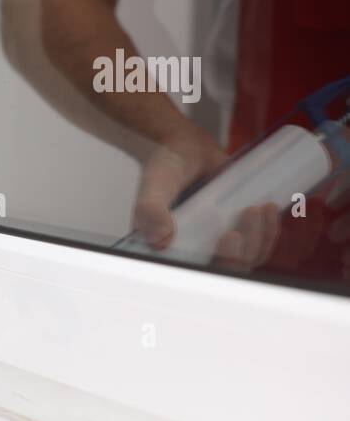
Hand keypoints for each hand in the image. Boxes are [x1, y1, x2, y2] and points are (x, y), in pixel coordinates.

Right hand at [133, 130, 279, 269]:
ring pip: (247, 259)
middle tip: (249, 212)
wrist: (187, 148)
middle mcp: (196, 252)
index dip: (219, 263)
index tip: (230, 235)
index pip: (197, 273)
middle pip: (228, 269)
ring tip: (259, 207)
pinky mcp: (237, 231)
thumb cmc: (167, 166)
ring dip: (261, 238)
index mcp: (172, 250)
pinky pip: (259, 244)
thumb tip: (160, 241)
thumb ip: (151, 209)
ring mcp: (217, 243)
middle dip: (246, 247)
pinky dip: (269, 231)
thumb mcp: (155, 184)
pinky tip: (269, 210)